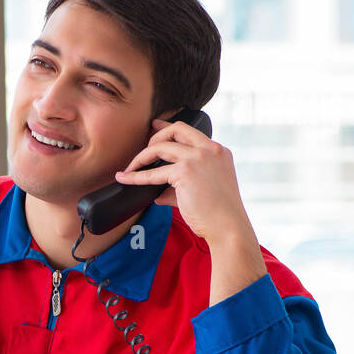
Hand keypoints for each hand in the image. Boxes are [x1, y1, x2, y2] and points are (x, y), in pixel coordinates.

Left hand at [114, 117, 254, 245]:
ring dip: (142, 156)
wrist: (228, 227)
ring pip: (160, 146)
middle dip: (155, 136)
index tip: (154, 125)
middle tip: (142, 152)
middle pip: (176, 129)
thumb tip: (158, 194)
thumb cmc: (218, 214)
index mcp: (218, 152)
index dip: (168, 127)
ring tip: (130, 168)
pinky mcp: (185, 171)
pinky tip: (125, 178)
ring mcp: (198, 158)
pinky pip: (152, 172)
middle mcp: (210, 150)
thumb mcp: (203, 191)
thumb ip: (180, 187)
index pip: (190, 132)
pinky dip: (136, 176)